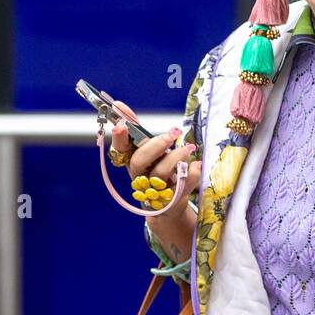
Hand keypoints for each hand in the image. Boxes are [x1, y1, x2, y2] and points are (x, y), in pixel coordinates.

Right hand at [111, 101, 198, 264]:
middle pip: (139, 162)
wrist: (167, 210)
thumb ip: (137, 130)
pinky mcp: (172, 201)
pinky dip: (193, 171)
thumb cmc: (155, 173)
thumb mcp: (147, 152)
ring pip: (161, 172)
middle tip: (173, 134)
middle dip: (156, 145)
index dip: (118, 138)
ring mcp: (155, 191)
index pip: (119, 150)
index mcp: (132, 163)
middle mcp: (140, 178)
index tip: (121, 125)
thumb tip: (119, 105)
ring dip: (178, 156)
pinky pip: (184, 183)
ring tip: (189, 148)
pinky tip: (196, 164)